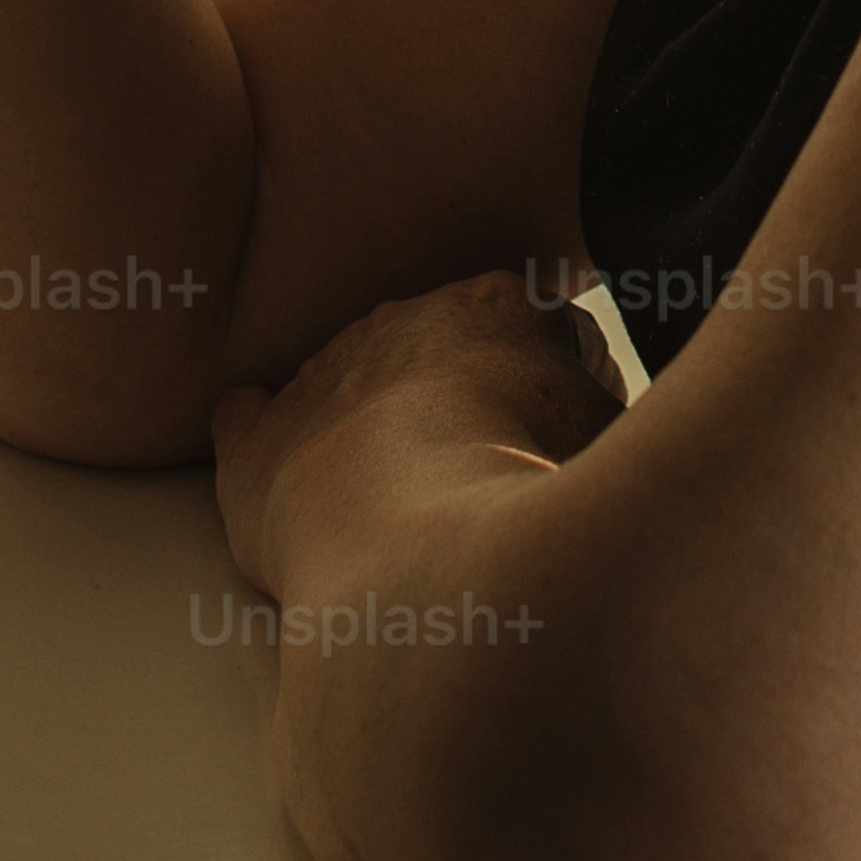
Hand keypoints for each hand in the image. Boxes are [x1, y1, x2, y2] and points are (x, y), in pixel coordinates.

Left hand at [210, 270, 623, 610]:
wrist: (422, 553)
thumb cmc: (531, 494)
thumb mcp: (612, 436)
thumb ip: (602, 409)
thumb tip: (596, 415)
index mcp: (497, 308)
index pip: (529, 330)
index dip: (544, 396)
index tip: (546, 446)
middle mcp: (401, 320)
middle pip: (433, 353)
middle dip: (451, 403)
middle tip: (475, 479)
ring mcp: (322, 373)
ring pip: (347, 381)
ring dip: (369, 429)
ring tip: (399, 507)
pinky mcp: (257, 440)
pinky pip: (248, 418)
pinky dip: (265, 439)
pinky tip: (285, 476)